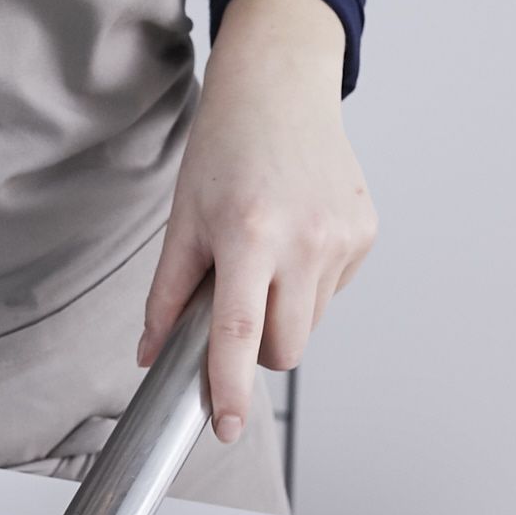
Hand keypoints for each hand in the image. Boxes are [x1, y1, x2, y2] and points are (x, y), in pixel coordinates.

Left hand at [139, 0, 377, 443]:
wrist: (280, 87)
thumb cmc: (225, 148)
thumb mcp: (183, 218)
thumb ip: (167, 295)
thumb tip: (150, 354)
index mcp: (249, 234)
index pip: (239, 334)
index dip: (230, 388)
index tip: (225, 427)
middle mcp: (304, 239)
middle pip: (283, 348)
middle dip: (256, 348)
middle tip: (236, 301)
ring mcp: (342, 238)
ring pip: (308, 325)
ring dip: (282, 310)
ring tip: (265, 253)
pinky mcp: (365, 234)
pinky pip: (330, 292)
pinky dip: (307, 282)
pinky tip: (293, 235)